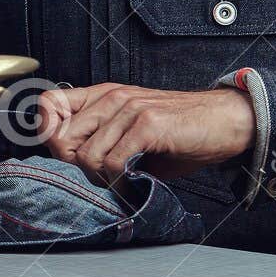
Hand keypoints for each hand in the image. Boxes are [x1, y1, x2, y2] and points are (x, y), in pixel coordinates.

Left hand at [37, 83, 254, 182]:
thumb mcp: (132, 132)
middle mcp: (112, 97)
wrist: (227, 122)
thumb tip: (68, 167)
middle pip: (60, 138)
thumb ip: (101, 141)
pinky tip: (132, 181)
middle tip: (97, 177)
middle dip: (74, 167)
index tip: (66, 154)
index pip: (49, 104)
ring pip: (85, 155)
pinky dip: (119, 181)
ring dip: (99, 178)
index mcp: (103, 95)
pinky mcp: (148, 125)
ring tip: (118, 180)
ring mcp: (129, 109)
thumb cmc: (180, 132)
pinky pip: (113, 162)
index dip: (48, 132)